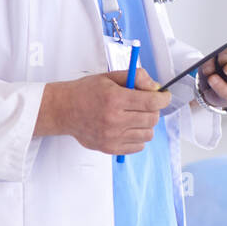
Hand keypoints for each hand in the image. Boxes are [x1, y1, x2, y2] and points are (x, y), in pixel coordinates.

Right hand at [35, 68, 172, 155]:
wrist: (63, 110)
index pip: (152, 102)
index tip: (164, 96)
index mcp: (115, 99)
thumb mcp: (110, 77)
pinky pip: (138, 146)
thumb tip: (156, 87)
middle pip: (152, 118)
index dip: (163, 98)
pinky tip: (129, 127)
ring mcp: (111, 136)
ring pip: (148, 134)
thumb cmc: (86, 92)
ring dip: (147, 124)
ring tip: (135, 116)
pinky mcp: (109, 148)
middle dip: (154, 110)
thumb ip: (136, 78)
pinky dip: (138, 137)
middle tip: (146, 104)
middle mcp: (114, 120)